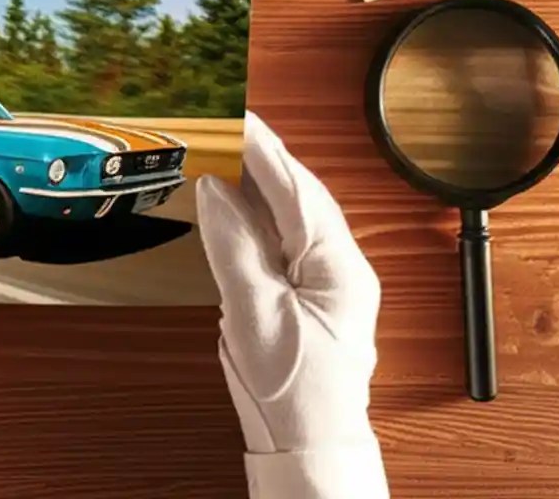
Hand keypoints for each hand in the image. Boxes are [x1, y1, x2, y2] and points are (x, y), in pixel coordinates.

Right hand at [196, 113, 384, 492]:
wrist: (308, 443)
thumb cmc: (295, 393)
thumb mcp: (256, 314)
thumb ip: (234, 246)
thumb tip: (216, 191)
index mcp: (340, 266)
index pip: (296, 189)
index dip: (263, 149)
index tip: (237, 116)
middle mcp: (342, 266)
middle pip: (300, 195)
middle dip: (264, 156)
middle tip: (229, 124)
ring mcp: (328, 280)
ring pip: (293, 214)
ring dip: (261, 182)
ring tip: (229, 151)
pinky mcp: (309, 294)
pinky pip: (284, 239)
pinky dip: (259, 214)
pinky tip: (239, 204)